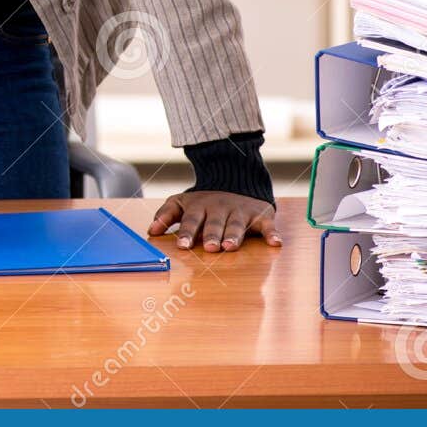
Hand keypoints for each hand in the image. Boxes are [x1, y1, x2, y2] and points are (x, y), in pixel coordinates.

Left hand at [148, 191, 281, 252]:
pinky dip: (272, 233)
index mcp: (199, 207)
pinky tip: (275, 243)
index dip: (186, 233)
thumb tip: (150, 231)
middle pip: (214, 223)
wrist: (235, 179)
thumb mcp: (182, 203)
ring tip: (229, 246)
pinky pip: (267, 225)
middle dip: (211, 235)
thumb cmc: (204, 201)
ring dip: (234, 235)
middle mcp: (220, 208)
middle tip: (209, 247)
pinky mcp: (260, 214)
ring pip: (237, 225)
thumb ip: (166, 215)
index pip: (190, 220)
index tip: (182, 246)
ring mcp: (240, 211)